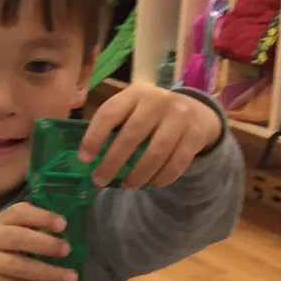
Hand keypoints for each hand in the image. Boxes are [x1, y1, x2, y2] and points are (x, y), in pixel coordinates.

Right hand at [0, 202, 75, 280]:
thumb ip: (35, 226)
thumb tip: (73, 232)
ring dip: (48, 273)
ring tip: (71, 278)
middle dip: (44, 244)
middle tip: (67, 250)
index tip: (63, 224)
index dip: (41, 217)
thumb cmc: (3, 246)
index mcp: (2, 220)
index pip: (19, 213)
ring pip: (19, 267)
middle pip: (16, 239)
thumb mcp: (12, 229)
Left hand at [78, 84, 223, 189]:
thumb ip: (113, 125)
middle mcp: (158, 101)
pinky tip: (152, 184)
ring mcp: (180, 116)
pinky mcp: (196, 134)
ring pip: (155, 152)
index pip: (109, 113)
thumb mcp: (133, 109)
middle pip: (131, 135)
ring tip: (126, 187)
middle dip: (112, 162)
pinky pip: (177, 162)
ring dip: (138, 174)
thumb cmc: (151, 115)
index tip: (84, 159)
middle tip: (99, 181)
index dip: (94, 136)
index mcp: (135, 93)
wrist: (197, 111)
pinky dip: (162, 177)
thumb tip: (86, 158)